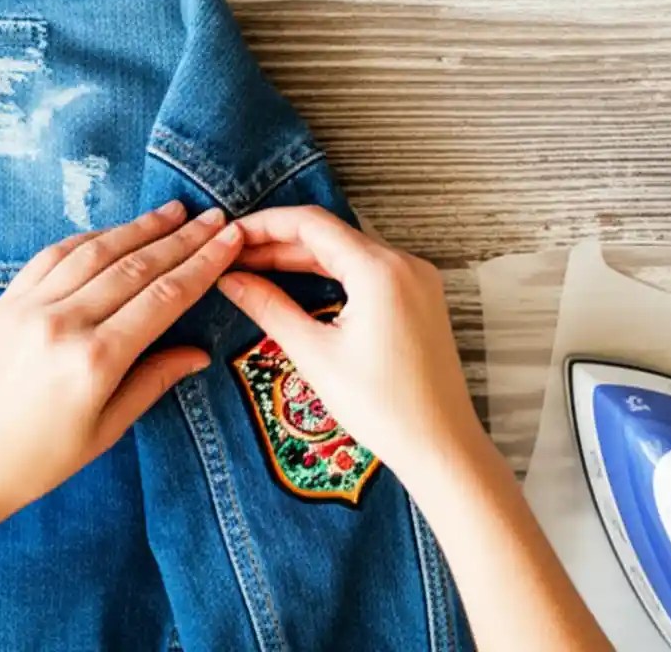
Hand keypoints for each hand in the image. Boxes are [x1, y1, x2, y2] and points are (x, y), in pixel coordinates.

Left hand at [0, 201, 242, 520]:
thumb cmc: (38, 461)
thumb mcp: (106, 431)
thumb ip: (153, 382)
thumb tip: (198, 353)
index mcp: (95, 361)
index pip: (164, 298)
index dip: (202, 265)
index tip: (229, 240)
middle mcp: (64, 323)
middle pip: (136, 267)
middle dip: (182, 239)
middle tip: (215, 219)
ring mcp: (31, 307)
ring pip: (97, 251)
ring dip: (140, 228)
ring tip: (175, 212)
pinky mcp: (7, 302)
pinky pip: (54, 255)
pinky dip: (91, 237)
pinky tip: (117, 230)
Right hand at [216, 205, 480, 479]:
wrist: (441, 445)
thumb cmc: (382, 407)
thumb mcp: (315, 355)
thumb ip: (269, 308)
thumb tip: (229, 280)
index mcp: (380, 270)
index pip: (312, 223)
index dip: (264, 224)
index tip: (229, 236)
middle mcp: (404, 263)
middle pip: (330, 234)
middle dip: (279, 242)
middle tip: (233, 257)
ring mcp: (416, 279)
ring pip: (348, 251)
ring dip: (302, 257)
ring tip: (255, 269)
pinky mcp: (419, 298)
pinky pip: (368, 271)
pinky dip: (331, 273)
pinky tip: (297, 284)